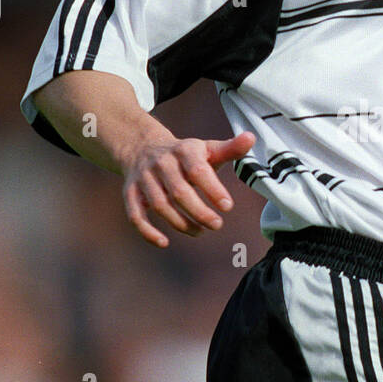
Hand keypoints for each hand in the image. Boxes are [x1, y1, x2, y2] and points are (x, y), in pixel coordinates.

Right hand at [122, 130, 254, 247]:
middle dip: (199, 212)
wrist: (142, 146)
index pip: (198, 170)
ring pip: (160, 205)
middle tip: (217, 225)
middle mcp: (161, 163)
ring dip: (180, 223)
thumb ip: (230, 148)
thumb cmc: (185, 155)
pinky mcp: (131, 193)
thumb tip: (251, 138)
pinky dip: (147, 231)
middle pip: (179, 191)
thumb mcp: (207, 149)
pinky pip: (135, 215)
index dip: (213, 189)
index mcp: (184, 151)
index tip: (228, 206)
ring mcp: (144, 178)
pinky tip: (164, 243)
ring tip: (200, 232)